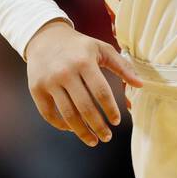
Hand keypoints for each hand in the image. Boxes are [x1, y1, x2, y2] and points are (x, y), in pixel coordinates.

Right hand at [24, 20, 143, 146]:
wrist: (44, 37)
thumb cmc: (79, 46)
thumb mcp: (102, 49)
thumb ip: (122, 66)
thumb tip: (140, 85)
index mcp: (84, 61)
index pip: (101, 92)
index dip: (110, 109)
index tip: (116, 121)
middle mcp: (65, 72)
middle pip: (85, 107)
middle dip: (98, 126)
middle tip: (107, 137)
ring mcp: (49, 81)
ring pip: (67, 114)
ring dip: (82, 131)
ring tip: (93, 140)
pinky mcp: (36, 88)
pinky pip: (49, 114)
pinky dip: (61, 125)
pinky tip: (72, 129)